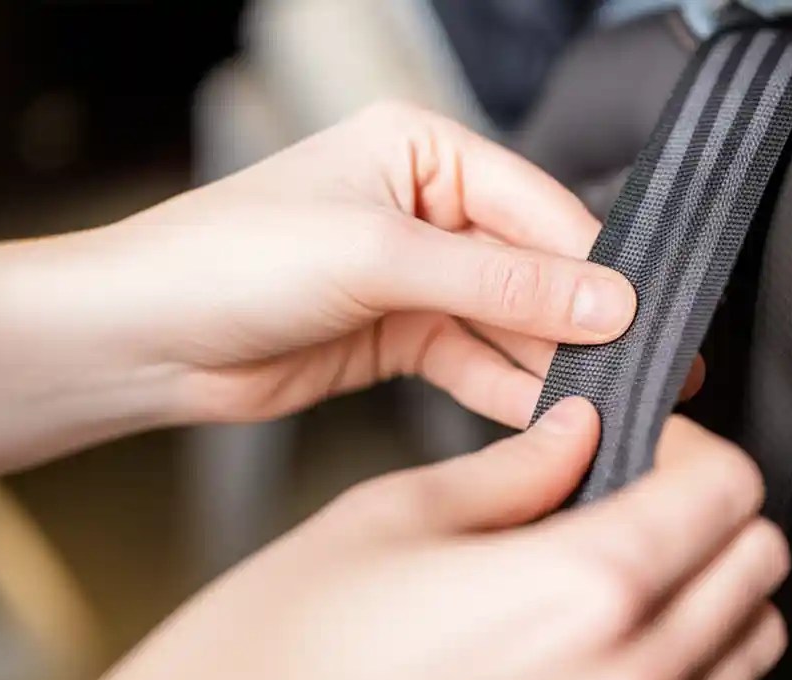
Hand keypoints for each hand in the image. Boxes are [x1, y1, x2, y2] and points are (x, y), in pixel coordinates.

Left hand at [0, 103, 701, 478]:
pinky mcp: (402, 335)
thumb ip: (501, 281)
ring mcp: (415, 276)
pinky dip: (509, 390)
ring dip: (553, 362)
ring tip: (610, 398)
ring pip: (510, 321)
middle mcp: (426, 207)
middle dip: (583, 319)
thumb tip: (606, 298)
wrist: (143, 338)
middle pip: (532, 266)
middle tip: (648, 365)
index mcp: (423, 151)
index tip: (646, 315)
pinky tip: (548, 415)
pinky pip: (476, 362)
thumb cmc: (230, 260)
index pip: (538, 206)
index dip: (594, 264)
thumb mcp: (379, 256)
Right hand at [64, 400, 787, 679]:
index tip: (649, 448)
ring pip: (752, 650)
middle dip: (707, 515)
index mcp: (578, 587)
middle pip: (756, 562)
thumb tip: (579, 433)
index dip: (691, 447)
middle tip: (638, 505)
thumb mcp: (389, 521)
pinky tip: (631, 666)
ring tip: (629, 588)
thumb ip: (513, 471)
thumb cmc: (278, 658)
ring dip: (712, 601)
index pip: (727, 487)